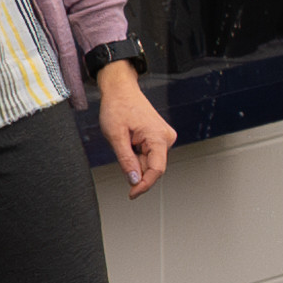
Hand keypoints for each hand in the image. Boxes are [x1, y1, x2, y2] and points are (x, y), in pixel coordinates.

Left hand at [91, 63, 175, 192]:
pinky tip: (129, 141)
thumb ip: (126, 160)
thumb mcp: (116, 136)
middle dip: (136, 168)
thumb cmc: (118, 106)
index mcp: (158, 137)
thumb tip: (134, 180)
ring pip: (150, 161)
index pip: (156, 170)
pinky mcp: (159, 137)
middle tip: (120, 153)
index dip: (144, 185)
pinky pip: (149, 154)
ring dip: (136, 159)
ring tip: (124, 141)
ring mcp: (164, 137)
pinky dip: (137, 154)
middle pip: (153, 167)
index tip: (132, 194)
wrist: (121, 88)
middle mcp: (166, 138)